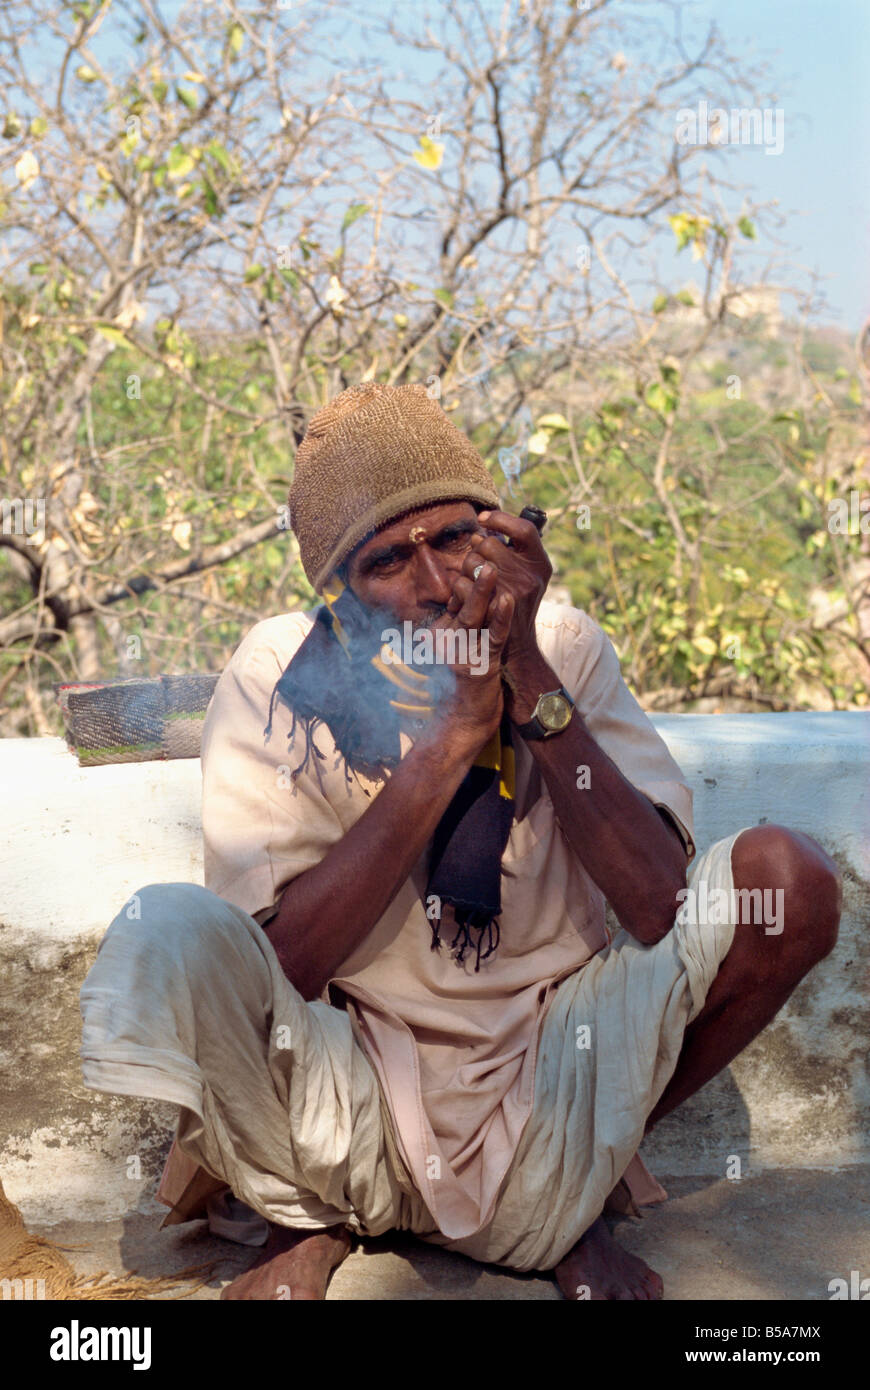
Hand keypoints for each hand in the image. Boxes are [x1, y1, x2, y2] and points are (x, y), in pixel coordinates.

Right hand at [420, 560, 514, 755]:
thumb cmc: (468, 678)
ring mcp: (463, 653)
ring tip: (491, 569)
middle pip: (458, 602)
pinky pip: (492, 638)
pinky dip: (499, 619)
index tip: (477, 553)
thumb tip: (465, 589)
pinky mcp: (481, 666)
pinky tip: (506, 601)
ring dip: (481, 593)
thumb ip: (459, 620)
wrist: (468, 717)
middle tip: (480, 553)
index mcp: (443, 630)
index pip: (454, 596)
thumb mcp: (456, 645)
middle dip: (470, 577)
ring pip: (472, 617)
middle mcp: (448, 639)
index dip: (466, 575)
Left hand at [450, 508, 551, 670]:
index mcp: (540, 565)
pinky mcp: (492, 611)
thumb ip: (511, 554)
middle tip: (474, 562)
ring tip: (467, 581)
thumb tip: (480, 533)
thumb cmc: (516, 607)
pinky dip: (459, 587)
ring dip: (465, 570)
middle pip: (491, 544)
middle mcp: (531, 577)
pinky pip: (464, 585)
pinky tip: (457, 592)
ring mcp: (514, 593)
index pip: (526, 530)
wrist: (518, 648)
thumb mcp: (524, 578)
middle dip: (476, 550)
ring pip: (474, 563)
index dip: (502, 519)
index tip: (483, 518)